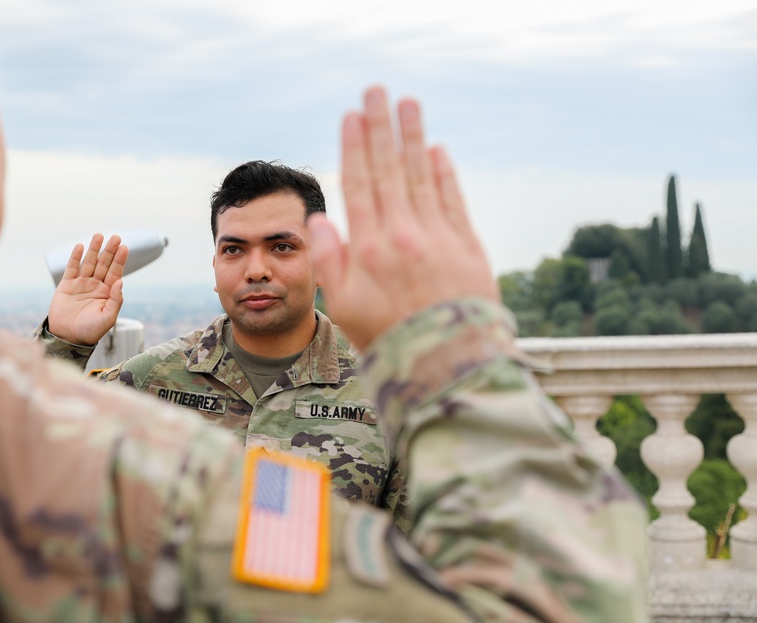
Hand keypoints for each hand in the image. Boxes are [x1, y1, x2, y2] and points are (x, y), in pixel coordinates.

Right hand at [47, 233, 126, 344]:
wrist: (67, 337)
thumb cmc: (90, 331)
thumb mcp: (108, 318)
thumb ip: (116, 300)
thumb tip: (120, 281)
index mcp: (107, 293)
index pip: (115, 272)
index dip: (120, 260)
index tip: (125, 247)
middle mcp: (95, 286)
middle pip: (104, 264)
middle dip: (110, 251)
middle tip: (116, 237)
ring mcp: (81, 284)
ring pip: (89, 263)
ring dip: (94, 249)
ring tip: (99, 236)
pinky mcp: (67, 285)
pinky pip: (72, 268)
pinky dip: (75, 257)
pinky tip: (80, 247)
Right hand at [310, 86, 498, 350]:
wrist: (447, 366)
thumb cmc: (388, 340)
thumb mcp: (343, 307)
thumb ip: (329, 260)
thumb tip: (320, 218)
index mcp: (369, 249)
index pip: (359, 184)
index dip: (354, 146)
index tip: (350, 115)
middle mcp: (403, 235)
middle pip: (389, 169)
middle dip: (381, 127)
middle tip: (377, 91)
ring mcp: (438, 237)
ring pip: (422, 175)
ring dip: (413, 136)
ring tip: (408, 103)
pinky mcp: (468, 247)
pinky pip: (453, 199)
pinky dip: (444, 173)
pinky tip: (436, 150)